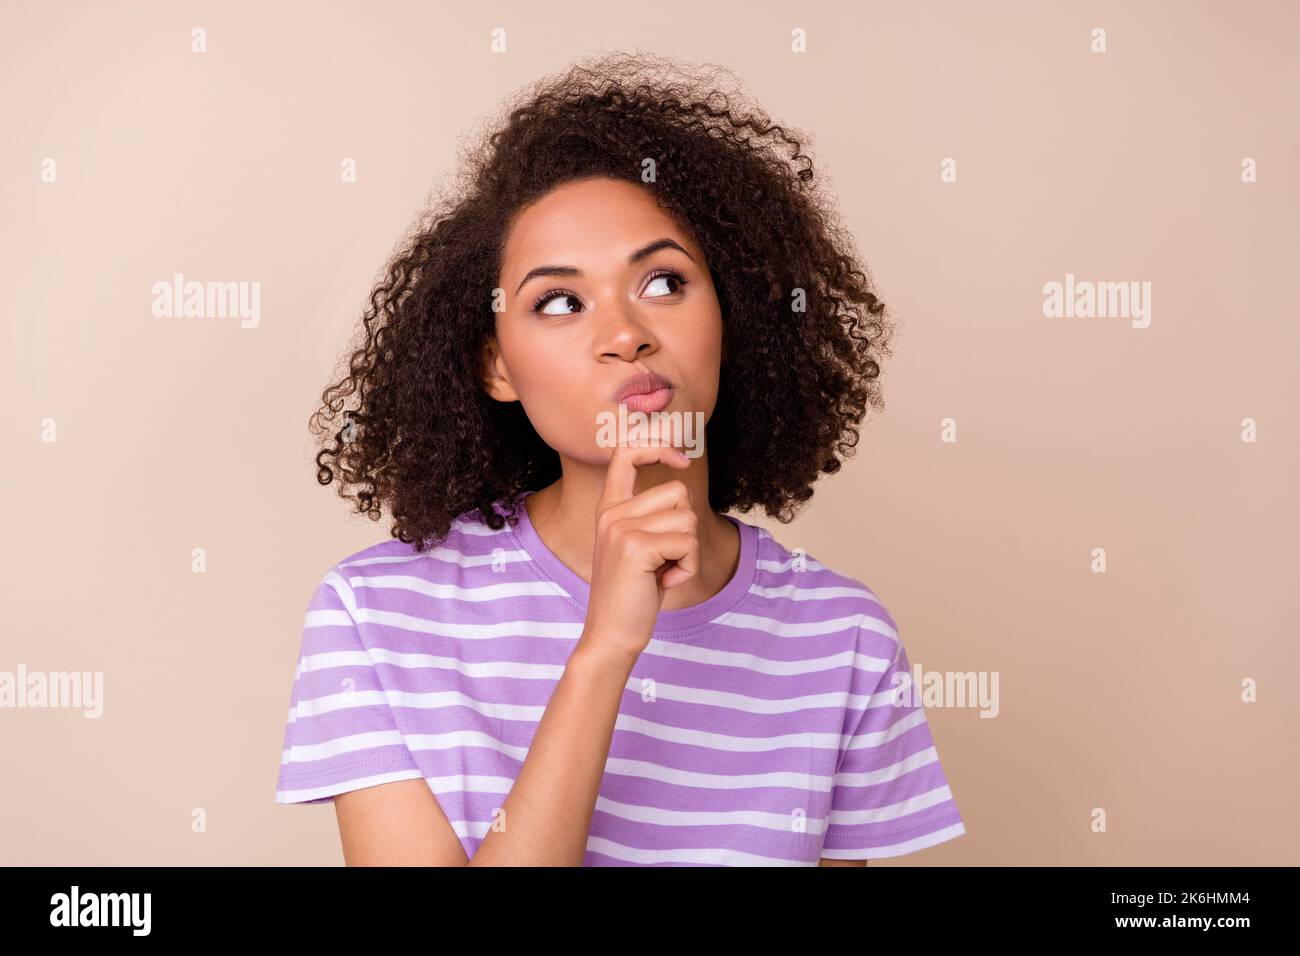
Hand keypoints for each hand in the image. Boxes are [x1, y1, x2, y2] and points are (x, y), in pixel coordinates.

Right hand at [577, 436, 698, 663]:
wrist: (611, 635)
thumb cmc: (631, 594)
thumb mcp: (637, 547)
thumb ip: (650, 516)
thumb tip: (680, 477)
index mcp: (609, 509)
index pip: (626, 453)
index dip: (658, 447)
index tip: (681, 461)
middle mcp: (611, 513)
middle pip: (679, 492)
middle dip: (686, 528)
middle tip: (666, 559)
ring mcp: (620, 528)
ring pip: (687, 518)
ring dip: (688, 552)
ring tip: (664, 572)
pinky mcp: (635, 547)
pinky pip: (687, 543)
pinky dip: (687, 567)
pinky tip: (665, 583)